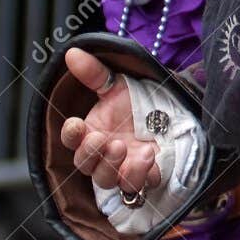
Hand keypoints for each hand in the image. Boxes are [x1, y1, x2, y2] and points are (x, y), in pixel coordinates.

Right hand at [57, 47, 160, 194]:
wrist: (169, 116)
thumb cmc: (135, 104)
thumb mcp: (118, 85)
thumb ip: (95, 73)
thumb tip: (73, 53)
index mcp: (89, 133)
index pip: (71, 139)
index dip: (71, 135)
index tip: (76, 123)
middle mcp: (101, 156)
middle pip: (86, 166)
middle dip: (93, 154)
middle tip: (108, 140)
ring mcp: (121, 169)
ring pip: (108, 181)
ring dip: (114, 167)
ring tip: (128, 147)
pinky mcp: (143, 177)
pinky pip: (138, 186)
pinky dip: (142, 174)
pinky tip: (150, 155)